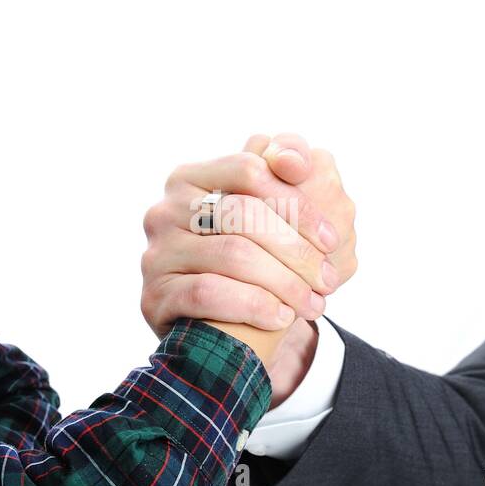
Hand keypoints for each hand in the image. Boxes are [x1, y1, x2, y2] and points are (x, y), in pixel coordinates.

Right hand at [141, 133, 356, 395]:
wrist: (215, 326)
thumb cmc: (251, 258)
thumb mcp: (270, 213)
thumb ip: (285, 172)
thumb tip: (296, 159)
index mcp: (190, 178)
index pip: (249, 170)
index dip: (296, 202)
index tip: (331, 239)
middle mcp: (165, 210)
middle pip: (243, 214)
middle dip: (296, 250)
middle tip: (329, 280)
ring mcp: (155, 253)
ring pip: (233, 254)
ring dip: (285, 283)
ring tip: (314, 304)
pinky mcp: (153, 296)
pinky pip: (208, 293)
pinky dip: (253, 304)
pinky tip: (281, 318)